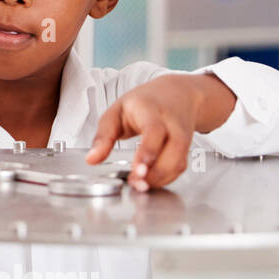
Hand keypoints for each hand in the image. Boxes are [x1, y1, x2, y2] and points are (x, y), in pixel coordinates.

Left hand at [86, 75, 229, 190]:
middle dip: (156, 171)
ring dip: (160, 178)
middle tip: (137, 182)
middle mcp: (171, 122)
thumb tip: (91, 159)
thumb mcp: (116, 112)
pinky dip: (166, 178)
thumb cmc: (143, 103)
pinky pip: (179, 167)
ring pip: (179, 161)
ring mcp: (182, 135)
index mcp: (150, 109)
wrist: (176, 94)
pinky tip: (150, 181)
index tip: (137, 169)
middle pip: (174, 148)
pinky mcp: (186, 149)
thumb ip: (103, 136)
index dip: (147, 151)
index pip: (154, 130)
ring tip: (140, 185)